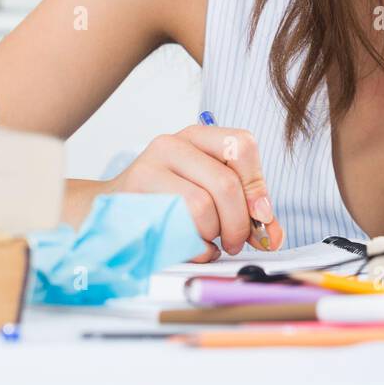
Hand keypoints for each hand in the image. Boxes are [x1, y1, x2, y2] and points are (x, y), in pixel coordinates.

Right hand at [107, 124, 283, 261]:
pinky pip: (174, 227)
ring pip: (201, 206)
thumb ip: (246, 210)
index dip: (257, 185)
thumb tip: (274, 235)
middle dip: (239, 223)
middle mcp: (174, 143)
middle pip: (225, 183)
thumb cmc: (168, 201)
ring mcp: (149, 166)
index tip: (260, 215)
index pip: (243, 145)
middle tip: (237, 242)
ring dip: (213, 236)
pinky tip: (193, 248)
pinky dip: (193, 247)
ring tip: (210, 242)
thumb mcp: (210, 193)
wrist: (110, 210)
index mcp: (200, 136)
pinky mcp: (132, 197)